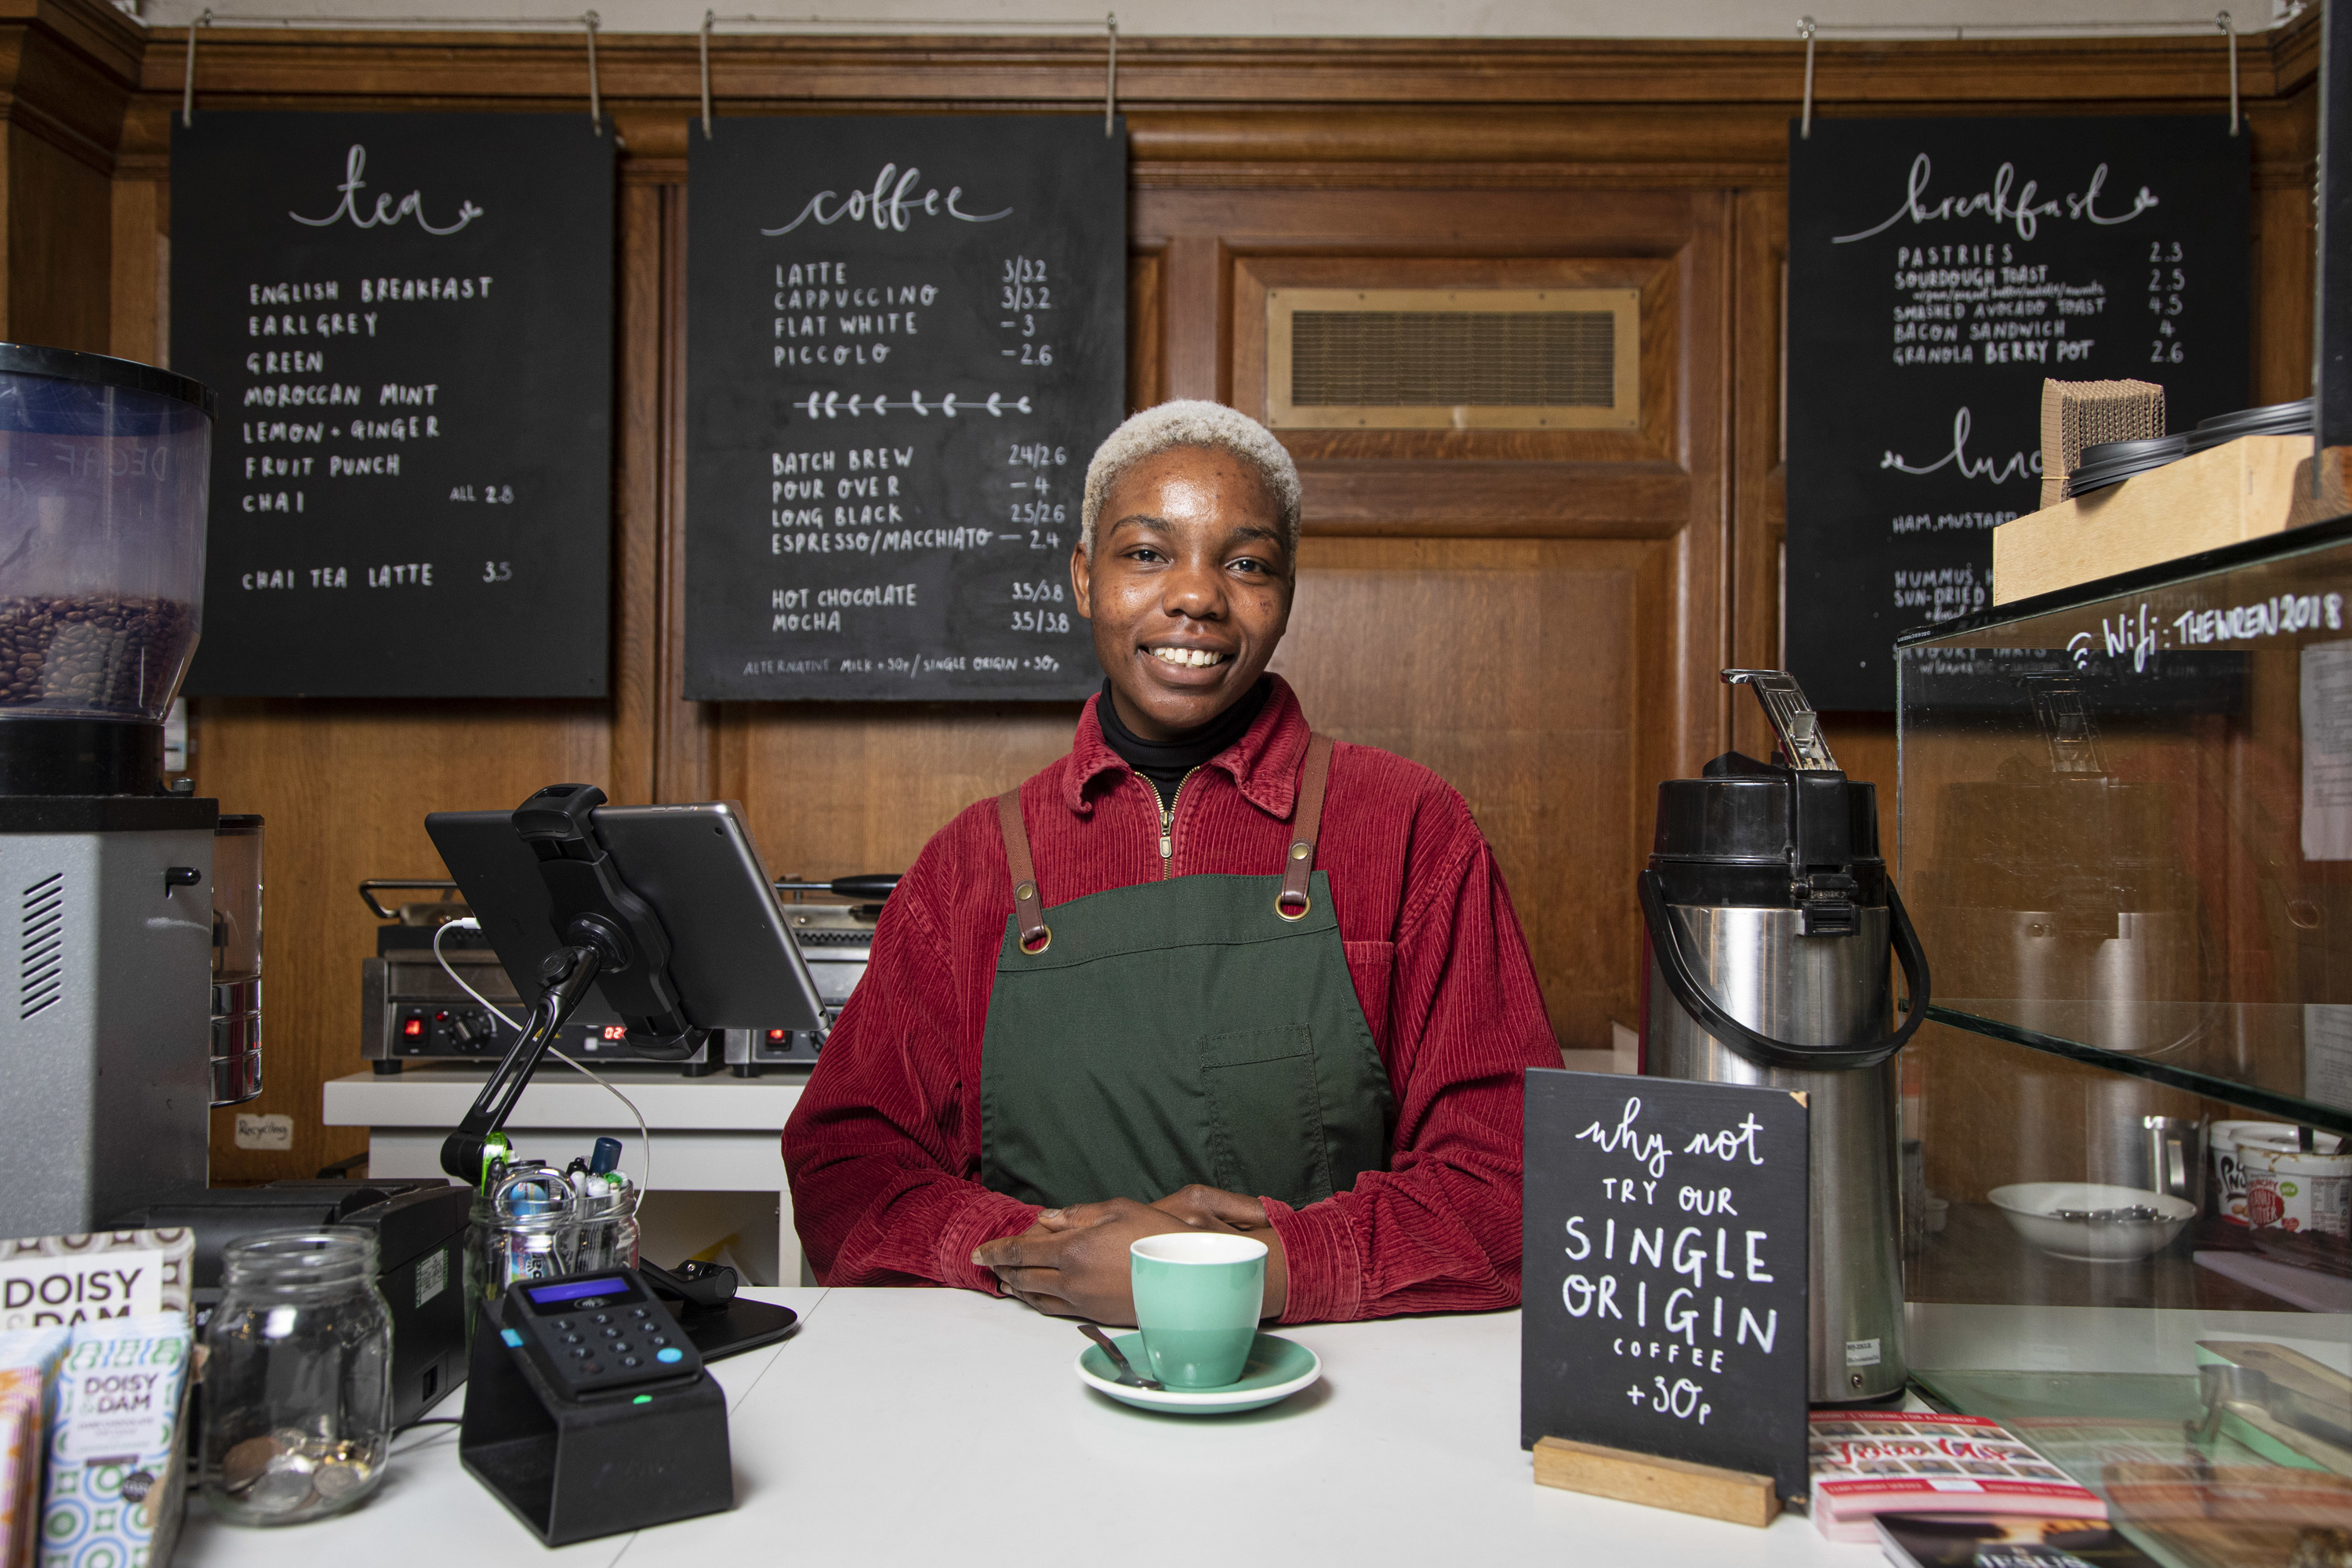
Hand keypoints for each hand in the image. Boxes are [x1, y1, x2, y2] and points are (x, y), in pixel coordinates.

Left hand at [971, 1185, 1288, 1322]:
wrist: (1189, 1280)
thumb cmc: (1158, 1238)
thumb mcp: (1119, 1210)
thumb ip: (1078, 1215)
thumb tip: (1047, 1219)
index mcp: (1073, 1249)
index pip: (1021, 1251)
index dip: (996, 1251)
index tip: (979, 1251)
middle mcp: (1071, 1279)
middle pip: (1023, 1277)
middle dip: (1001, 1269)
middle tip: (987, 1263)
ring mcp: (1083, 1301)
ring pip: (1036, 1297)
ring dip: (1016, 1287)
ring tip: (1005, 1280)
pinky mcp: (1096, 1315)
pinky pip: (1056, 1309)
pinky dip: (1037, 1301)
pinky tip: (1035, 1296)